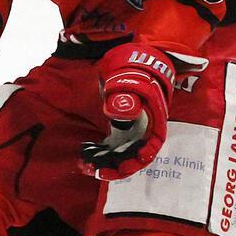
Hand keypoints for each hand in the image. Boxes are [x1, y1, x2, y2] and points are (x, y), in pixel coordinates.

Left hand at [80, 43, 178, 180]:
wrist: (129, 65)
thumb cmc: (134, 73)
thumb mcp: (131, 81)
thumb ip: (126, 96)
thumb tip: (119, 114)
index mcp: (153, 124)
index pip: (149, 149)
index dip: (135, 162)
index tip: (118, 170)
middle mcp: (143, 133)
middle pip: (131, 158)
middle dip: (112, 168)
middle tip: (91, 170)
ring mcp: (130, 135)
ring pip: (119, 157)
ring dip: (102, 163)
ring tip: (83, 164)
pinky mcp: (118, 134)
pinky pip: (109, 150)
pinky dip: (98, 154)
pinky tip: (83, 154)